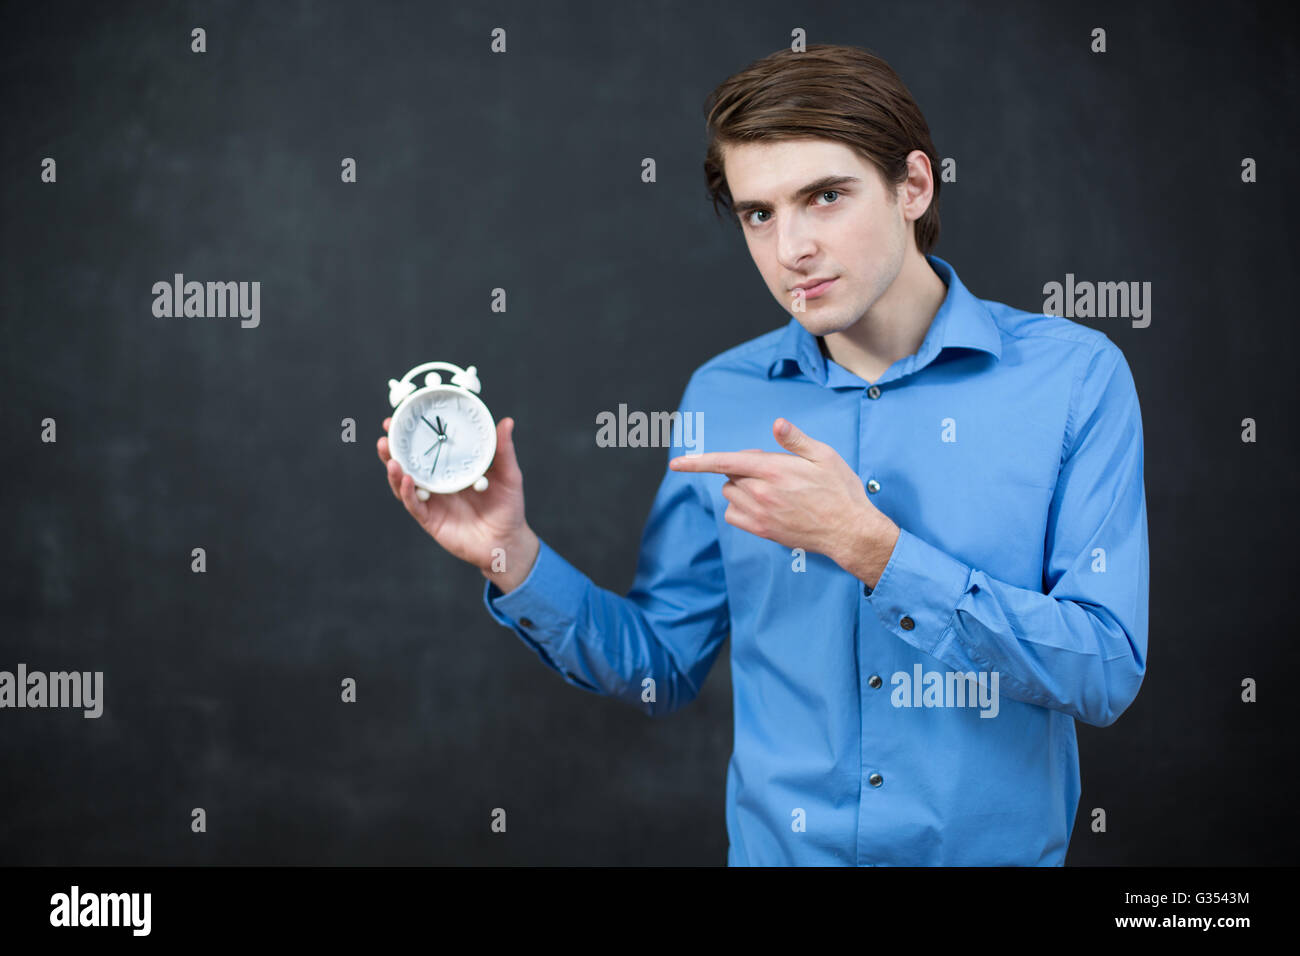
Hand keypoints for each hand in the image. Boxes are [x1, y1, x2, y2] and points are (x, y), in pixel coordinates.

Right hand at [378, 416, 538, 588]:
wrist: (507, 541)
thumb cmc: (507, 507)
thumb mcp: (508, 474)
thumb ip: (503, 450)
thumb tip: (506, 421)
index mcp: (451, 468)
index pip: (428, 446)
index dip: (414, 431)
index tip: (404, 413)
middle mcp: (437, 482)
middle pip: (408, 462)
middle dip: (394, 446)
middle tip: (388, 429)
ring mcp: (431, 501)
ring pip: (403, 483)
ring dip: (394, 469)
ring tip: (390, 454)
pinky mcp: (430, 519)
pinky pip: (413, 505)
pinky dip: (407, 492)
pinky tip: (406, 479)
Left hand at [669, 417, 898, 583]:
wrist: (848, 531)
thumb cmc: (840, 491)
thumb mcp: (824, 456)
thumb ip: (796, 440)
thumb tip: (777, 424)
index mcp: (774, 470)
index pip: (726, 461)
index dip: (697, 462)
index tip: (676, 463)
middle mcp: (761, 493)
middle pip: (730, 473)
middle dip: (743, 465)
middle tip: (772, 468)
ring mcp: (759, 514)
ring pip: (730, 493)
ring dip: (740, 485)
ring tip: (770, 487)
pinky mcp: (761, 531)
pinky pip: (733, 515)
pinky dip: (739, 506)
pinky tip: (761, 504)